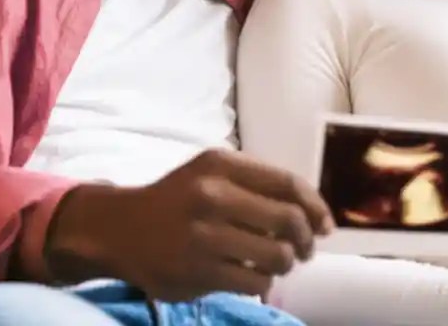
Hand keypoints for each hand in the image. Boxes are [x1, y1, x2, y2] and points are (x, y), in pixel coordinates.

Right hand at [45, 149, 333, 301]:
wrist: (121, 229)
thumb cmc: (177, 201)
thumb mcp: (211, 175)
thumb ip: (257, 187)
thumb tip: (316, 216)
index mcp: (220, 164)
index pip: (287, 183)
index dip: (316, 205)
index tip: (325, 224)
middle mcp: (212, 194)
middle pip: (289, 220)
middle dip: (306, 240)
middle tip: (304, 250)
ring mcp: (205, 234)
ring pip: (277, 254)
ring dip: (285, 264)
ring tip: (276, 263)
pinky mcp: (199, 269)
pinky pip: (255, 280)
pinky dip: (263, 282)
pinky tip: (253, 276)